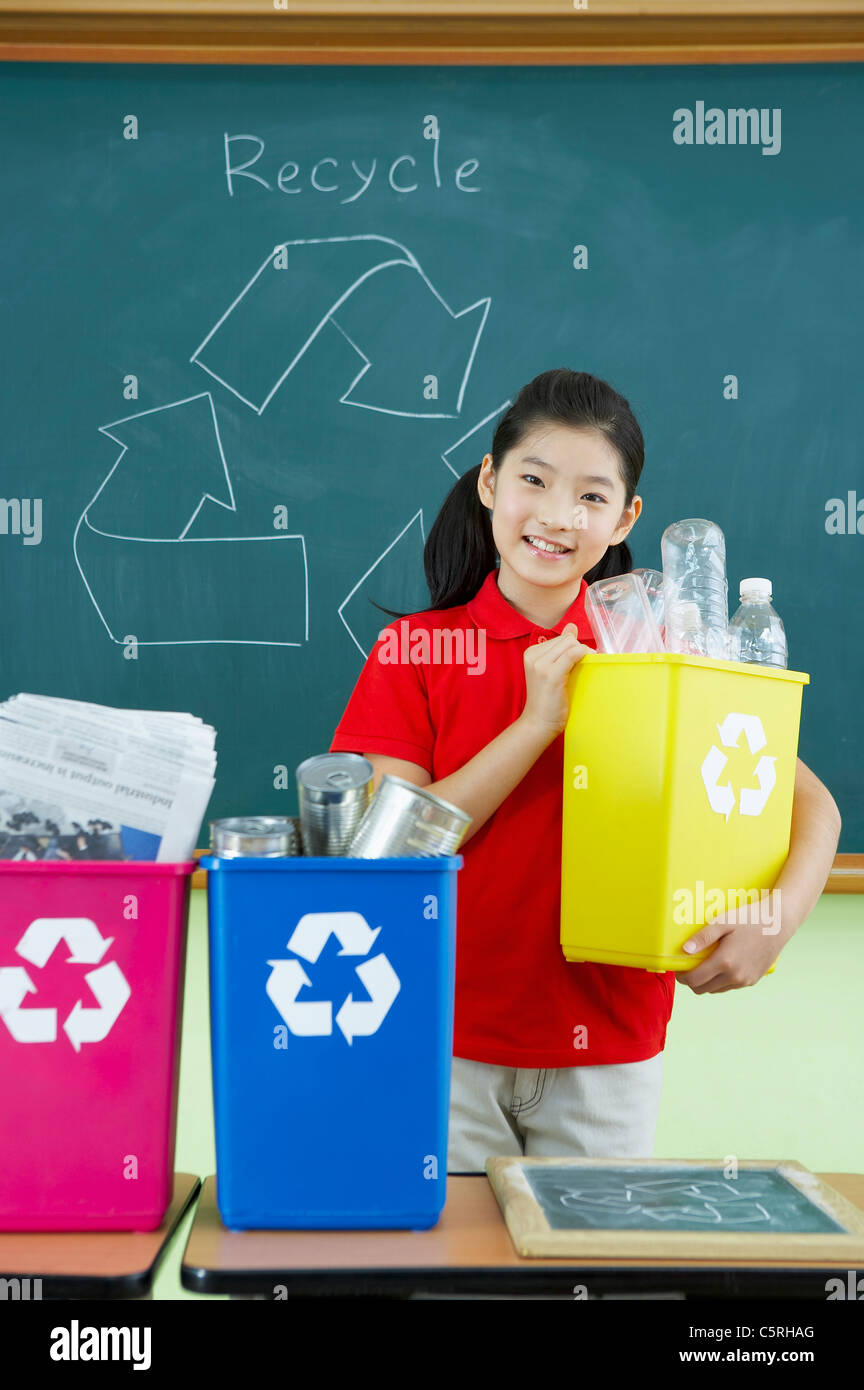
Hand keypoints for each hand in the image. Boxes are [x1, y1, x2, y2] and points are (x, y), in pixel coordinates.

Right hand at [521, 624, 592, 736]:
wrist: (539, 722)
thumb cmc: (548, 699)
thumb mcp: (552, 670)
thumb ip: (561, 648)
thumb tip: (571, 627)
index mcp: (531, 653)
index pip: (560, 638)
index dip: (574, 647)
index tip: (578, 661)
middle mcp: (533, 656)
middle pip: (566, 640)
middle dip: (579, 649)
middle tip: (583, 665)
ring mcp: (540, 665)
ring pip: (571, 645)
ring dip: (583, 653)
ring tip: (583, 667)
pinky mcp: (550, 674)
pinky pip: (573, 654)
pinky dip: (583, 655)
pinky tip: (586, 663)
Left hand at [674, 889, 793, 993]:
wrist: (778, 923)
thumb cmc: (749, 918)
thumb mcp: (723, 922)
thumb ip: (703, 937)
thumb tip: (684, 950)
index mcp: (725, 962)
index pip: (694, 980)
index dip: (682, 977)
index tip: (678, 969)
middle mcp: (735, 976)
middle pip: (702, 989)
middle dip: (692, 981)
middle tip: (689, 967)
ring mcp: (745, 980)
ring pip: (715, 990)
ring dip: (706, 982)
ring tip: (705, 965)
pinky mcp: (753, 980)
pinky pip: (729, 986)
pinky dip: (720, 981)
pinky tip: (722, 966)